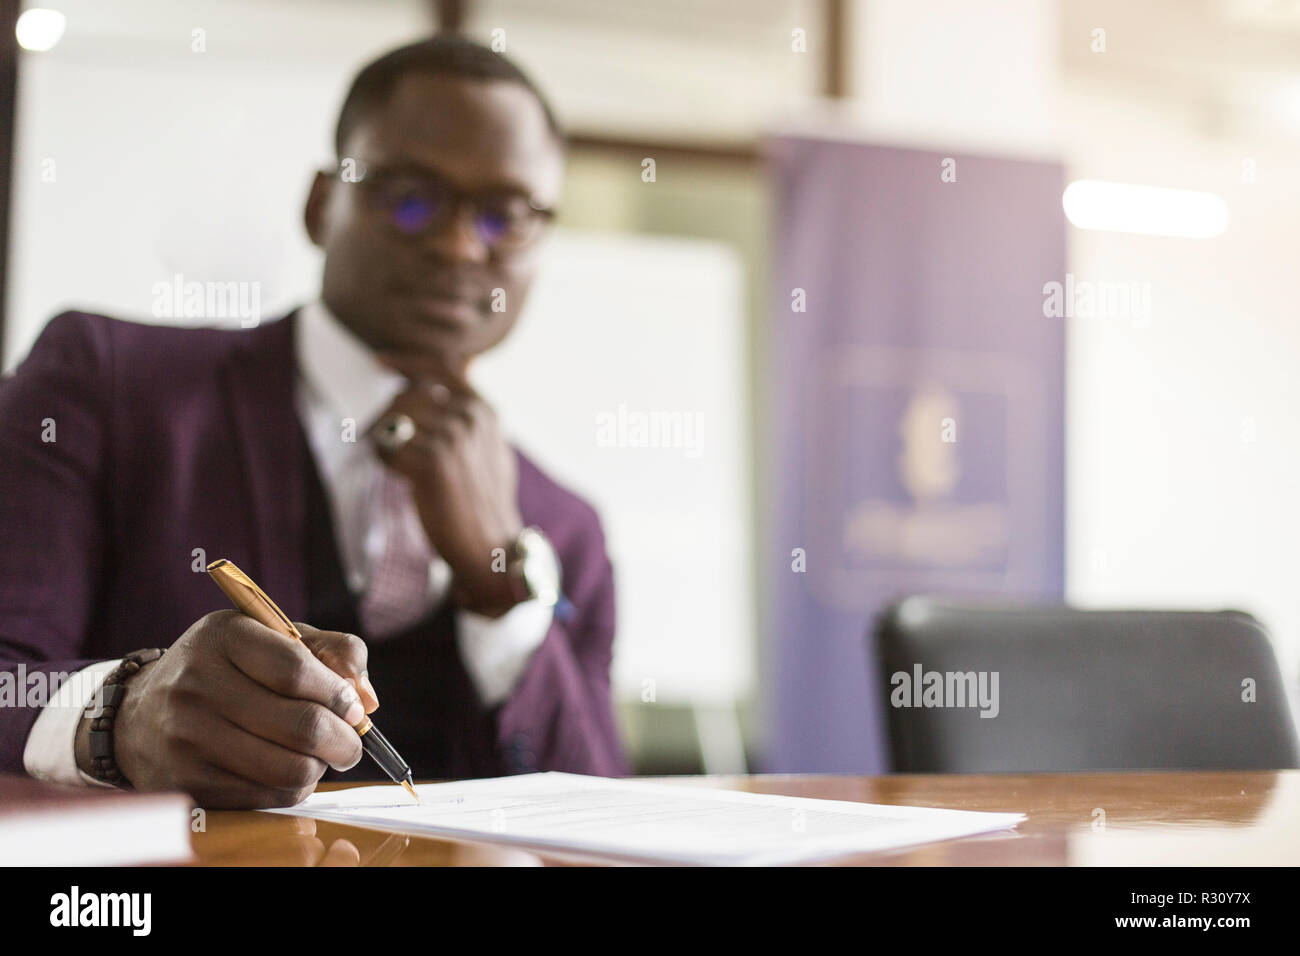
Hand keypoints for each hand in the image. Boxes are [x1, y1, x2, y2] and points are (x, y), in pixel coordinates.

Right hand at [90, 611, 376, 808]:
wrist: (140, 715)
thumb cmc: (227, 670)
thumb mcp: (274, 638)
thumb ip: (332, 651)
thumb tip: (367, 698)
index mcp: (224, 636)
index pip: (296, 670)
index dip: (338, 694)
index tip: (354, 708)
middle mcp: (198, 683)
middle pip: (300, 725)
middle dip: (343, 740)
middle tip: (350, 743)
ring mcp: (188, 735)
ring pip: (289, 768)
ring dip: (320, 768)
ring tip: (319, 757)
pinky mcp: (187, 780)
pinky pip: (266, 795)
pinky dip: (291, 788)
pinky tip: (286, 770)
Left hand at [373, 352, 522, 616]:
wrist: (488, 544)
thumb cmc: (483, 497)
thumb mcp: (490, 444)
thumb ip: (472, 406)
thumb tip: (461, 362)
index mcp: (485, 410)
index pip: (440, 366)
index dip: (406, 360)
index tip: (379, 360)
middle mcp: (471, 418)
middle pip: (407, 395)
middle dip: (390, 417)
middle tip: (394, 444)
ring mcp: (454, 438)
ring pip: (393, 420)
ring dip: (386, 440)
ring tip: (400, 464)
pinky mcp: (433, 464)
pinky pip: (386, 447)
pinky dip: (385, 461)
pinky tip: (401, 477)